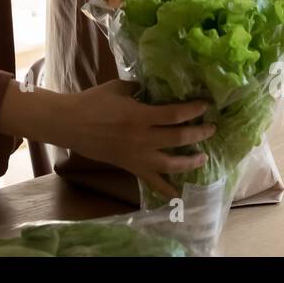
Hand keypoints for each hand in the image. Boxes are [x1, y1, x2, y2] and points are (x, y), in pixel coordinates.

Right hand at [56, 80, 214, 199]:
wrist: (71, 124)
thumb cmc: (93, 102)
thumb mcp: (119, 88)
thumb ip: (140, 89)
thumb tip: (154, 89)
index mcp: (140, 116)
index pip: (175, 114)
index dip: (194, 110)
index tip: (206, 105)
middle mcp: (143, 138)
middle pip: (179, 138)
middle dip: (200, 133)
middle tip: (211, 128)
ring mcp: (138, 156)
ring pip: (172, 164)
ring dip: (191, 161)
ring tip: (203, 157)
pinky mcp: (131, 167)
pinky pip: (152, 182)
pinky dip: (166, 190)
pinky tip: (180, 194)